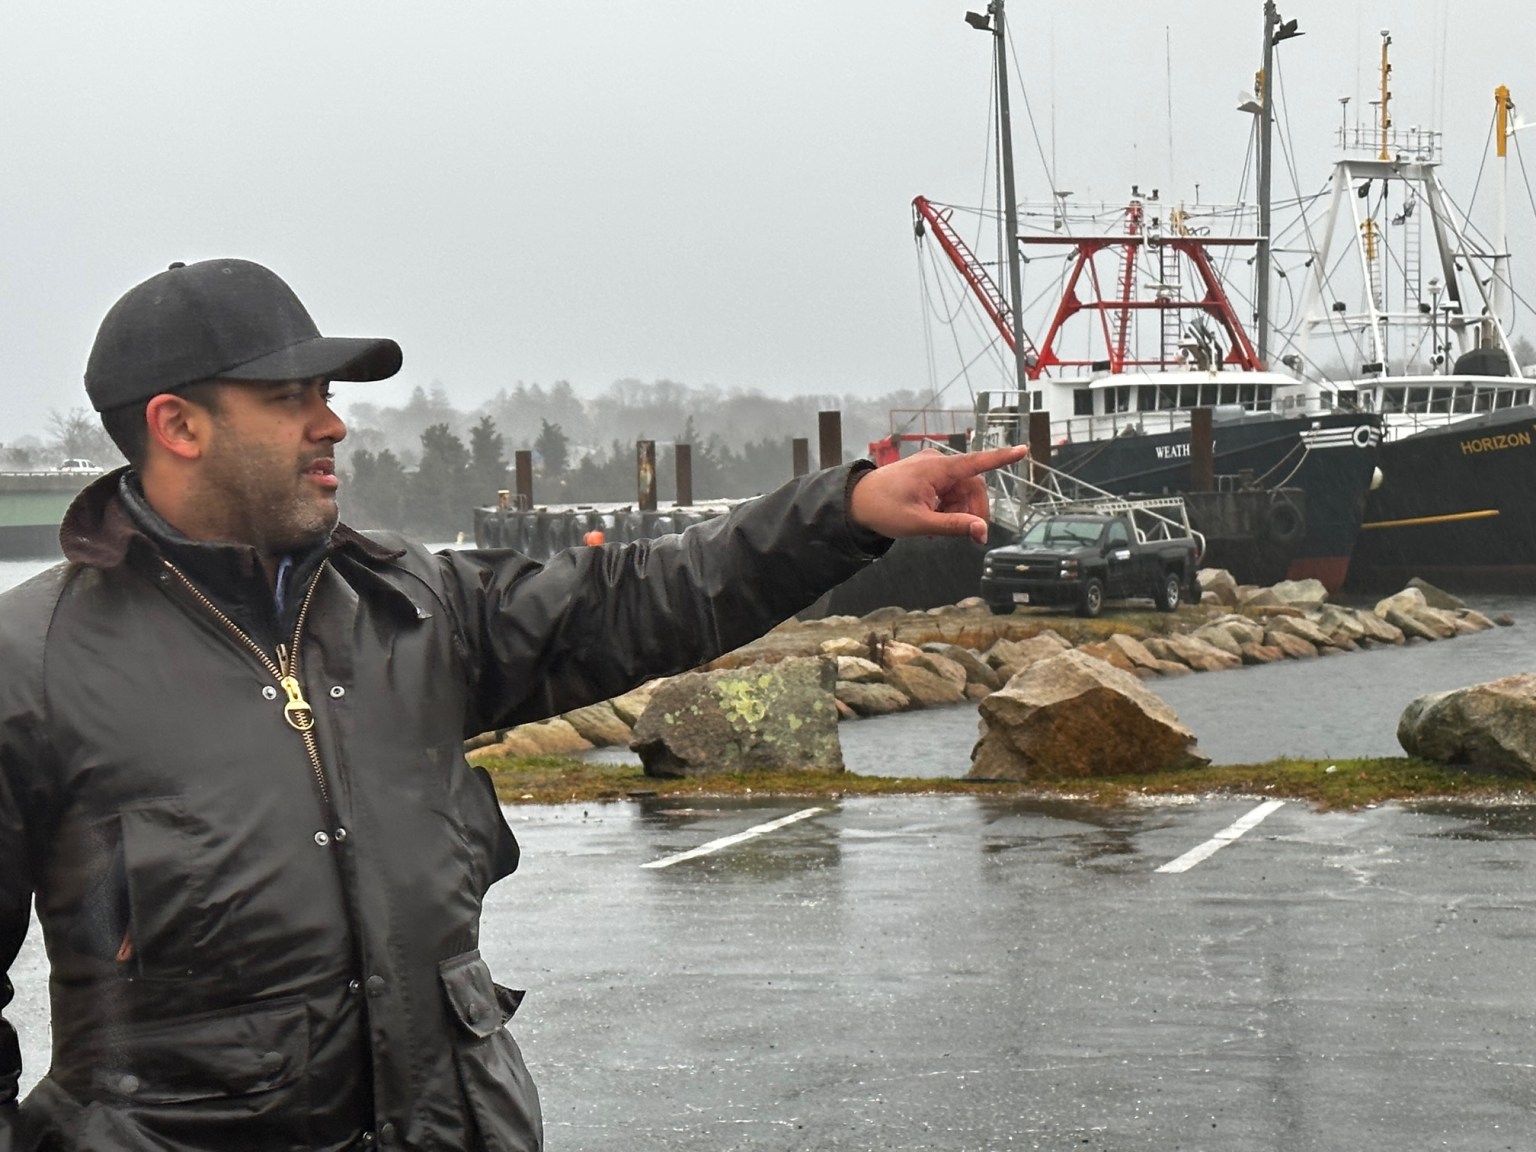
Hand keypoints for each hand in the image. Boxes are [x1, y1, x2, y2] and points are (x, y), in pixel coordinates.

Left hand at [849, 445, 1028, 544]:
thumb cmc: (883, 509)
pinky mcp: (927, 477)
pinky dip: (947, 509)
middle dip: (975, 510)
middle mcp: (938, 464)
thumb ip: (953, 525)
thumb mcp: (920, 523)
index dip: (1002, 458)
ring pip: (961, 492)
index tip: (1023, 450)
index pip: (977, 462)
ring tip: (939, 531)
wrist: (855, 502)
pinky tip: (934, 525)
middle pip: (972, 485)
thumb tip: (981, 531)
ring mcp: (932, 470)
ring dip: (958, 512)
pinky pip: (948, 493)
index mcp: (938, 469)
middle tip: (974, 538)